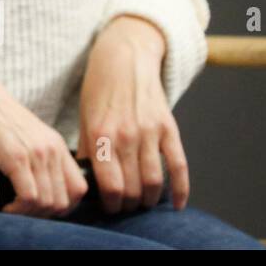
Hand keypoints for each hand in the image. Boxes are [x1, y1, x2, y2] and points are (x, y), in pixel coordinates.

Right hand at [0, 60, 88, 217]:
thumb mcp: (24, 132)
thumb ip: (36, 153)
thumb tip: (33, 180)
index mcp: (56, 143)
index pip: (79, 187)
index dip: (64, 206)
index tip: (43, 209)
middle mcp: (51, 149)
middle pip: (65, 200)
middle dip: (45, 214)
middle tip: (25, 212)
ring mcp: (36, 153)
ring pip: (48, 202)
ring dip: (30, 213)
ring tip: (13, 209)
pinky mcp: (16, 157)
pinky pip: (28, 197)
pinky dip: (18, 209)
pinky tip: (6, 206)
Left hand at [78, 14, 187, 212]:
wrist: (124, 59)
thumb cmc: (99, 89)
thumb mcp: (84, 118)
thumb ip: (86, 150)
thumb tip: (84, 180)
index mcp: (100, 134)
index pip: (110, 186)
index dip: (111, 204)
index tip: (109, 207)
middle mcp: (126, 136)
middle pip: (134, 188)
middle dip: (129, 205)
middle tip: (125, 207)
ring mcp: (150, 132)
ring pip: (155, 182)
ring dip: (150, 200)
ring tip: (143, 202)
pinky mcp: (169, 128)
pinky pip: (179, 166)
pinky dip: (181, 189)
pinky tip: (177, 204)